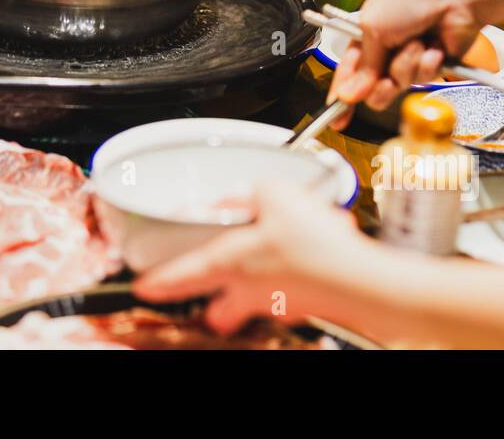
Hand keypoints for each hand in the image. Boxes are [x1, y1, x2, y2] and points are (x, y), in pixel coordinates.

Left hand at [134, 181, 363, 334]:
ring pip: (255, 305)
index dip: (158, 282)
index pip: (182, 275)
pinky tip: (310, 253)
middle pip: (219, 311)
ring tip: (267, 261)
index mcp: (231, 262)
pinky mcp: (309, 304)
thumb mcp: (274, 194)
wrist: (360, 280)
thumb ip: (253, 191)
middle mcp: (250, 291)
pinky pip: (292, 295)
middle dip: (212, 305)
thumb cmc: (313, 245)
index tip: (143, 286)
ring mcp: (281, 303)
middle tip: (209, 294)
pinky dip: (296, 278)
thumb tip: (246, 194)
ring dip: (255, 289)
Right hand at [327, 0, 482, 114]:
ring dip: (407, 66)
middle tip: (386, 82)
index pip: (349, 70)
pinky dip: (428, 64)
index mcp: (366, 34)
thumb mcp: (374, 28)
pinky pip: (423, 79)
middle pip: (374, 87)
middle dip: (380, 87)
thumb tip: (348, 94)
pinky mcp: (433, 64)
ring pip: (400, 84)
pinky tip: (434, 47)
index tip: (336, 116)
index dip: (342, 93)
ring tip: (417, 44)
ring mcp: (410, 58)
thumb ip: (362, 66)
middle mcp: (387, 48)